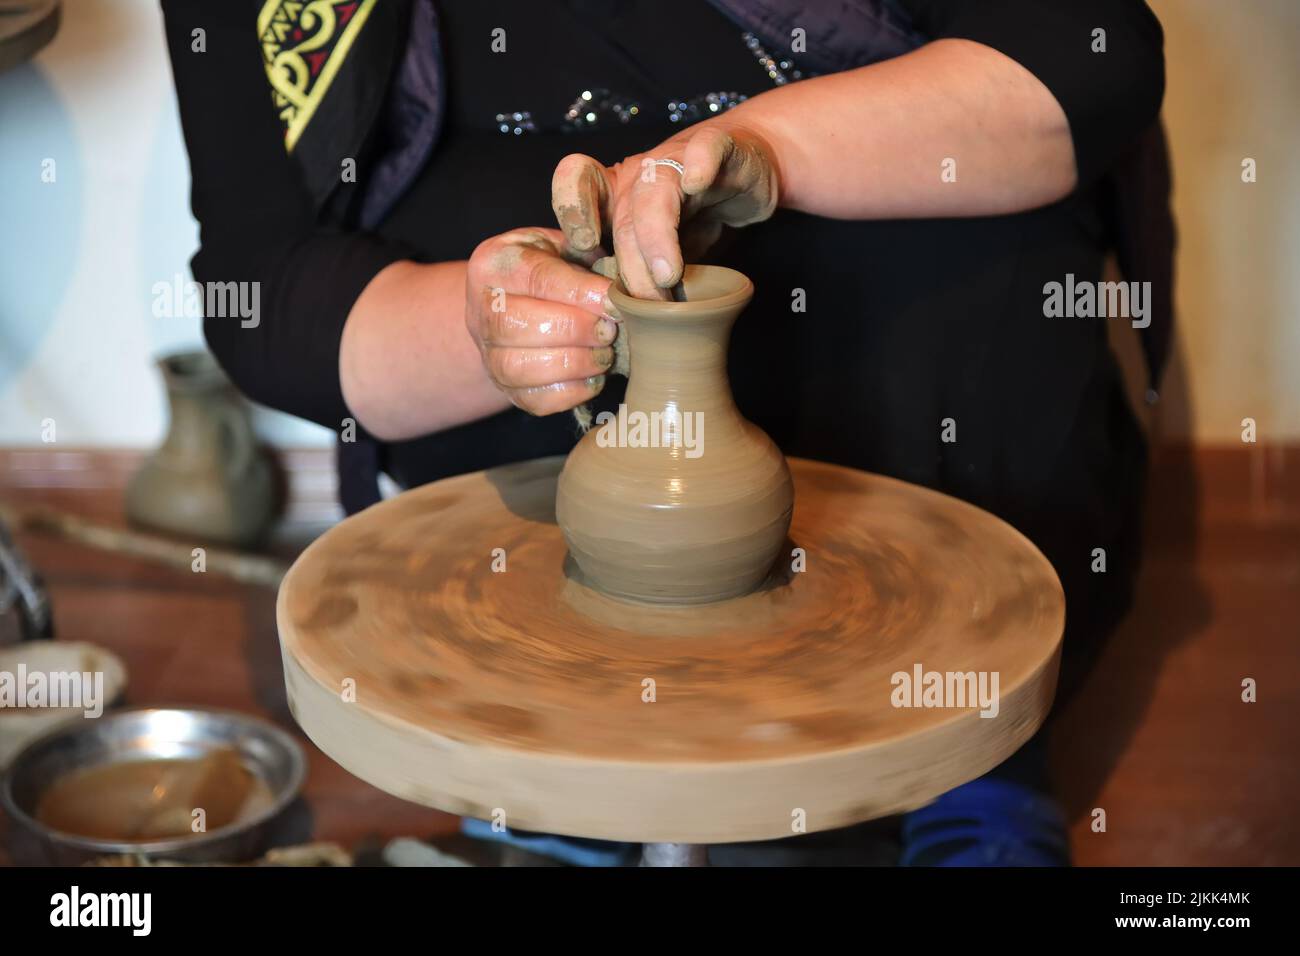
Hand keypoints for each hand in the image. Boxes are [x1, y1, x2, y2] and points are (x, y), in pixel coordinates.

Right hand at [465, 227, 618, 414]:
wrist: (514, 302)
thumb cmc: (549, 268)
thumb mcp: (562, 245)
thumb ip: (585, 256)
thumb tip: (621, 289)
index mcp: (495, 263)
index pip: (537, 278)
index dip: (581, 293)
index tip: (615, 304)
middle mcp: (480, 308)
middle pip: (515, 325)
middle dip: (574, 331)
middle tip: (609, 331)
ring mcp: (487, 352)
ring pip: (518, 368)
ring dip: (572, 365)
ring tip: (604, 356)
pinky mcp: (504, 386)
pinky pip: (532, 400)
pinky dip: (569, 394)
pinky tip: (593, 378)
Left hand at [551, 122, 780, 298]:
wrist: (748, 169)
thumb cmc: (699, 212)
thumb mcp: (665, 247)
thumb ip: (646, 272)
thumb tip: (630, 318)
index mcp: (618, 192)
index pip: (579, 184)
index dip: (574, 208)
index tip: (584, 245)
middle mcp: (641, 173)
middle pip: (625, 216)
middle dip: (633, 264)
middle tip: (648, 304)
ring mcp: (677, 157)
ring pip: (656, 191)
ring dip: (657, 234)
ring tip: (668, 274)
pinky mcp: (717, 145)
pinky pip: (705, 149)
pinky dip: (700, 163)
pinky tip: (697, 181)